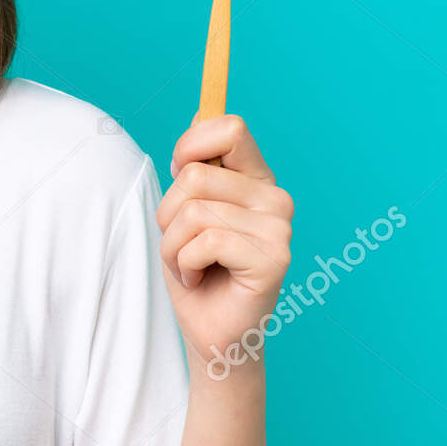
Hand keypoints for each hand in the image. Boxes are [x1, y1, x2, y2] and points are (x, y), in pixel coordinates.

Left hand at [155, 112, 292, 375]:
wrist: (208, 331)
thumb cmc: (195, 270)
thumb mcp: (184, 210)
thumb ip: (196, 165)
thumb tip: (200, 114)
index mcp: (255, 179)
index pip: (229, 127)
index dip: (189, 145)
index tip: (178, 176)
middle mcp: (275, 199)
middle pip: (195, 174)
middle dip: (168, 214)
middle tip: (183, 246)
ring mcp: (279, 229)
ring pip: (193, 211)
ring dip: (172, 246)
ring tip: (189, 266)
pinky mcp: (274, 259)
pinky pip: (204, 241)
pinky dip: (185, 265)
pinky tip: (199, 280)